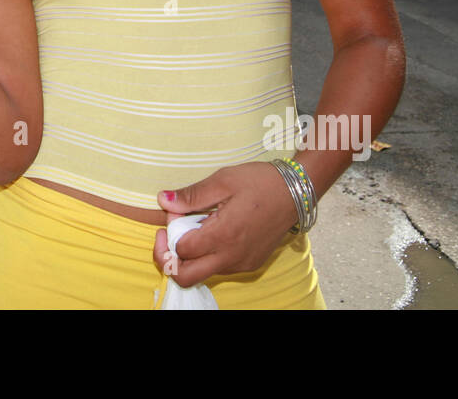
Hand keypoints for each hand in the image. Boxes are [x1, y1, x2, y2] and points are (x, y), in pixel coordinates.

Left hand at [152, 162, 298, 287]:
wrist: (295, 192)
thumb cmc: (259, 182)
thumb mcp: (223, 181)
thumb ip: (191, 195)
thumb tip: (163, 200)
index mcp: (223, 236)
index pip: (180, 250)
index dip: (170, 232)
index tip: (176, 213)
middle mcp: (231, 257)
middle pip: (185, 276)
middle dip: (169, 259)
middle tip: (169, 235)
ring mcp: (241, 263)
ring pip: (202, 273)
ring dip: (190, 256)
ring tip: (197, 226)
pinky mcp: (250, 264)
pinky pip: (220, 268)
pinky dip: (208, 255)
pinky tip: (214, 231)